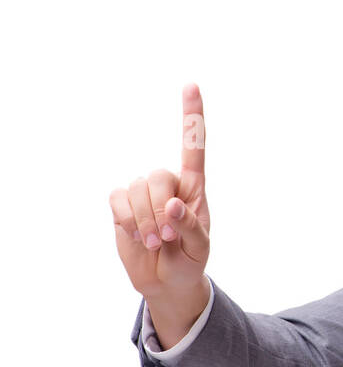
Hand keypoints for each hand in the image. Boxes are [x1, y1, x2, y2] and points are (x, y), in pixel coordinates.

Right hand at [109, 83, 211, 298]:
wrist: (166, 281)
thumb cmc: (190, 260)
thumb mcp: (199, 248)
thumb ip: (190, 225)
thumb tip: (173, 202)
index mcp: (194, 189)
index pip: (193, 148)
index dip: (192, 117)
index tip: (191, 85)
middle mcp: (168, 185)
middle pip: (157, 177)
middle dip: (160, 211)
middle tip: (168, 238)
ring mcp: (142, 193)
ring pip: (136, 189)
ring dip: (144, 221)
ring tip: (155, 242)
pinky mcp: (121, 204)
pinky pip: (117, 200)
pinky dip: (127, 220)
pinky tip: (137, 235)